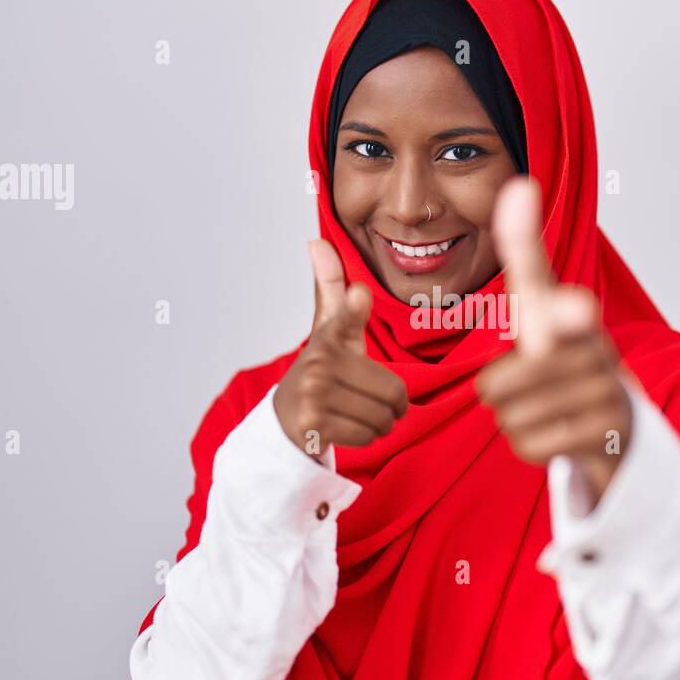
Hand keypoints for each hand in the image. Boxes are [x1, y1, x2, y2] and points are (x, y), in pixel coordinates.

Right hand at [274, 239, 408, 457]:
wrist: (285, 416)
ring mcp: (314, 395)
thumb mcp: (330, 330)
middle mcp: (318, 363)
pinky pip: (368, 436)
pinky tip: (347, 427)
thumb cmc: (322, 369)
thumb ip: (331, 289)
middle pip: (393, 392)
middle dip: (393, 405)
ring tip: (358, 413)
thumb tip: (316, 242)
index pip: (345, 319)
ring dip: (381, 423)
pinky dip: (366, 437)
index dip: (353, 308)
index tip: (359, 295)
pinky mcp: (313, 425)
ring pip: (383, 418)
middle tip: (371, 399)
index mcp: (329, 337)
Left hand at [475, 177, 632, 506]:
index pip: (549, 295)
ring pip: (513, 417)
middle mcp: (595, 347)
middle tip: (526, 386)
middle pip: (502, 381)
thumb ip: (526, 252)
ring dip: (515, 419)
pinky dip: (533, 445)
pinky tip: (559, 432)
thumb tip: (520, 184)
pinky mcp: (610, 433)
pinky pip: (532, 445)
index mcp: (571, 313)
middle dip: (499, 390)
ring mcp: (608, 391)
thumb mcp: (540, 306)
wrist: (616, 423)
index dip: (558, 305)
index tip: (574, 309)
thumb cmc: (566, 355)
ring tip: (546, 408)